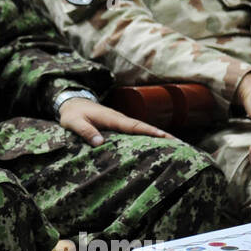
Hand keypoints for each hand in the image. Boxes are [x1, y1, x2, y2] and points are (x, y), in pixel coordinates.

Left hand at [58, 98, 172, 146]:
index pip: (135, 126)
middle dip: (161, 135)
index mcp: (112, 119)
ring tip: (172, 147)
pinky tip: (151, 146)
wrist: (71, 103)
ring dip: (155, 137)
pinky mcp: (117, 126)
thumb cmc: (72, 114)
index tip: (167, 138)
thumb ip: (86, 132)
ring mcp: (120, 122)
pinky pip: (134, 132)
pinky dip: (145, 137)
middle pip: (143, 128)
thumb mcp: (74, 123)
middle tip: (179, 144)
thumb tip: (100, 143)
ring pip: (140, 130)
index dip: (151, 132)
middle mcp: (119, 119)